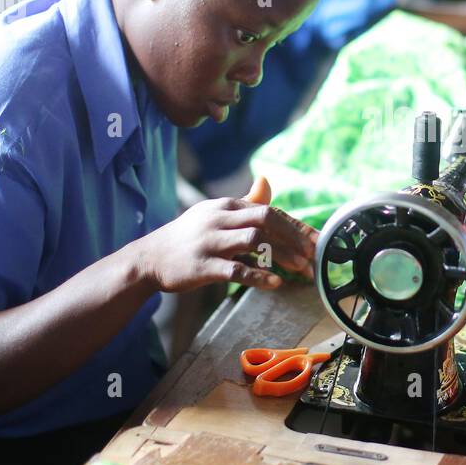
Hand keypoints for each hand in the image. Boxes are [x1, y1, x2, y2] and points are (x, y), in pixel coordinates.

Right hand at [137, 176, 317, 292]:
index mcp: (225, 206)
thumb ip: (244, 201)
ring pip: (253, 240)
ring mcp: (209, 242)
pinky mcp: (202, 266)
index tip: (317, 239)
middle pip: (265, 219)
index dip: (296, 225)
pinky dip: (258, 276)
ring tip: (299, 269)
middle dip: (294, 236)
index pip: (269, 210)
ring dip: (282, 255)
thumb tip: (267, 181)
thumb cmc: (188, 237)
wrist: (149, 258)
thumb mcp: (214, 213)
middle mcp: (219, 219)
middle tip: (313, 254)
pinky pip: (235, 270)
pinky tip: (275, 283)